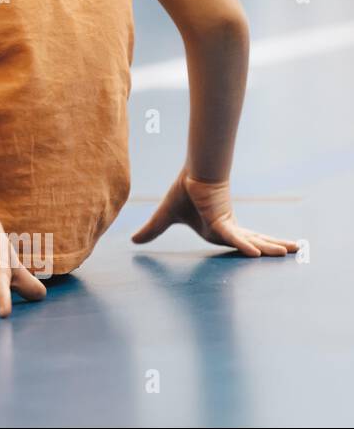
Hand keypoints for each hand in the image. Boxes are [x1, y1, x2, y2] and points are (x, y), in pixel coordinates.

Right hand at [131, 171, 298, 256]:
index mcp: (217, 228)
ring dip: (273, 246)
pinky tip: (257, 254)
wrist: (187, 174)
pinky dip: (246, 246)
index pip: (239, 241)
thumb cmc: (182, 192)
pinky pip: (235, 238)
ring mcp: (228, 224)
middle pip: (254, 240)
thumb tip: (133, 241)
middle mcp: (227, 228)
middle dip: (273, 246)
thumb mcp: (165, 217)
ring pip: (253, 240)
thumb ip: (153, 230)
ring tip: (295, 250)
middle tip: (296, 251)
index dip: (254, 246)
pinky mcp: (223, 221)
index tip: (268, 252)